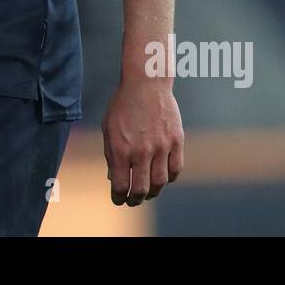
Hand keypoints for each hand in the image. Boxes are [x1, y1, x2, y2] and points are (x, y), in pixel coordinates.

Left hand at [102, 77, 183, 205]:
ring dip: (153, 192)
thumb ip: (110, 153)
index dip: (119, 198)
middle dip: (135, 199)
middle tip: (134, 200)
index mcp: (120, 149)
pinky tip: (163, 176)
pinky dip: (169, 177)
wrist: (146, 83)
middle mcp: (141, 152)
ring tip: (149, 192)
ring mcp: (161, 147)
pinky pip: (175, 169)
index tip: (119, 200)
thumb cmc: (123, 105)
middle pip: (141, 189)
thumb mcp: (109, 128)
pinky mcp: (176, 141)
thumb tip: (115, 177)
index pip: (121, 186)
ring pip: (160, 183)